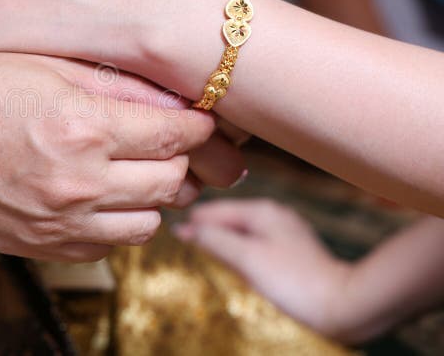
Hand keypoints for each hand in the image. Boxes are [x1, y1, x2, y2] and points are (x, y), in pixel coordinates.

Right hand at [0, 52, 216, 261]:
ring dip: (153, 196)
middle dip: (182, 159)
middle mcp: (76, 183)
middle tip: (170, 141)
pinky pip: (105, 248)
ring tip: (137, 170)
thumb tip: (171, 97)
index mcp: (81, 127)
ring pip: (148, 224)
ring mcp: (57, 223)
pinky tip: (101, 197)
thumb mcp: (42, 64)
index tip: (200, 118)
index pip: (174, 135)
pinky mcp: (37, 246)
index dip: (198, 125)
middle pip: (171, 182)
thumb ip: (112, 84)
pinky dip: (117, 223)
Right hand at [174, 199, 353, 339]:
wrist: (344, 305)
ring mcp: (286, 232)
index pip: (214, 210)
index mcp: (261, 210)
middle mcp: (274, 215)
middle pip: (228, 219)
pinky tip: (239, 265)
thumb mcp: (246, 258)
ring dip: (223, 242)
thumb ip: (213, 240)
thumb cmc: (295, 281)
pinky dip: (241, 252)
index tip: (169, 230)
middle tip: (183, 243)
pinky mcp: (294, 251)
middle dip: (207, 230)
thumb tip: (182, 228)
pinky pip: (256, 245)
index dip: (192, 221)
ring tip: (205, 253)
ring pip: (242, 232)